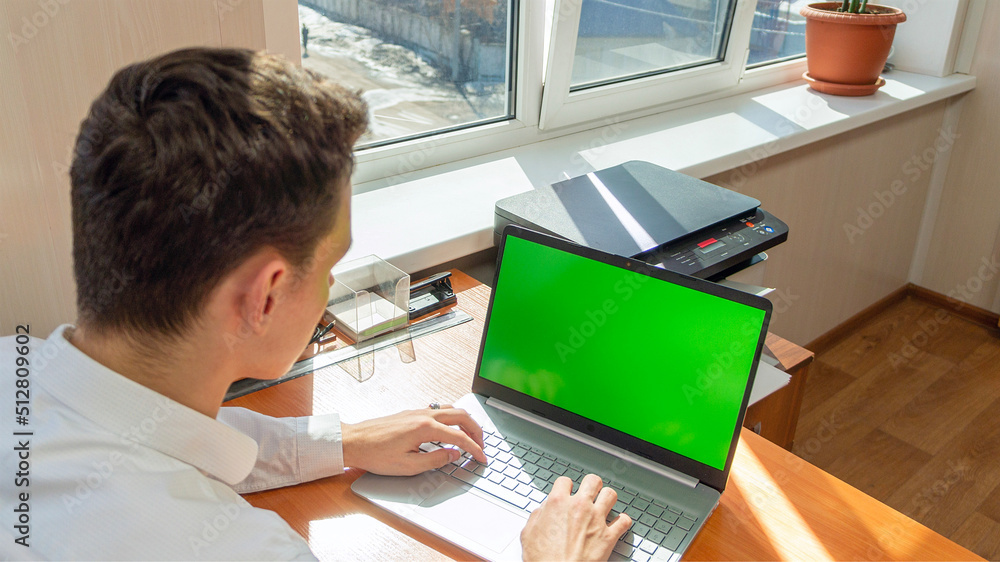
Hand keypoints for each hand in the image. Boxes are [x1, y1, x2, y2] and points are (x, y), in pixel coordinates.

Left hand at [341, 405, 486, 474]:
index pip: (459, 437)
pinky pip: (440, 410)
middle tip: (483, 445)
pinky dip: (453, 418)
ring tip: (471, 436)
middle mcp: (424, 415)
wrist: (354, 441)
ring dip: (465, 421)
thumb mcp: (408, 466)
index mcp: (425, 428)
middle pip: (461, 416)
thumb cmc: (375, 454)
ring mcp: (417, 411)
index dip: (474, 449)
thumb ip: (435, 460)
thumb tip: (453, 454)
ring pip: (452, 409)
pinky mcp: (411, 413)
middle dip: (476, 430)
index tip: (482, 458)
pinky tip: (450, 428)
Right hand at [520, 474, 631, 560]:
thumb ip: (537, 516)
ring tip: (604, 504)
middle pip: (592, 481)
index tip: (567, 492)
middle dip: (591, 485)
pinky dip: (623, 521)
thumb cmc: (543, 559)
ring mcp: (596, 520)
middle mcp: (579, 507)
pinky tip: (618, 523)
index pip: (565, 481)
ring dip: (608, 499)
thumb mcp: (529, 533)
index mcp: (558, 503)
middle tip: (590, 492)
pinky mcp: (609, 536)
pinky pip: (624, 521)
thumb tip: (543, 510)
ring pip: (611, 495)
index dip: (565, 487)